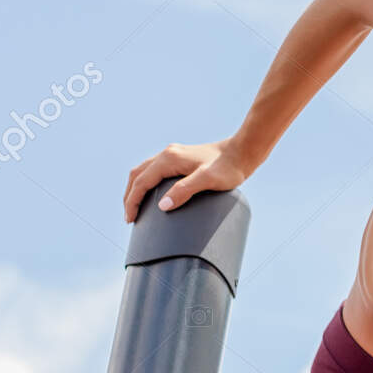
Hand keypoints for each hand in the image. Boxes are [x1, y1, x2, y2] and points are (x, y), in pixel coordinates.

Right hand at [124, 139, 253, 221]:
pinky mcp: (180, 158)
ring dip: (136, 188)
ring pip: (144, 171)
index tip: (130, 220)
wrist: (242, 152)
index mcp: (168, 159)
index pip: (141, 182)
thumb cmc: (228, 168)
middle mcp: (167, 154)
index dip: (132, 202)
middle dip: (130, 196)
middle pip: (137, 175)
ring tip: (135, 207)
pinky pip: (154, 170)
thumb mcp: (207, 181)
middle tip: (129, 217)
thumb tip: (162, 206)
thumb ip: (184, 191)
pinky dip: (146, 182)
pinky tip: (152, 193)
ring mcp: (173, 155)